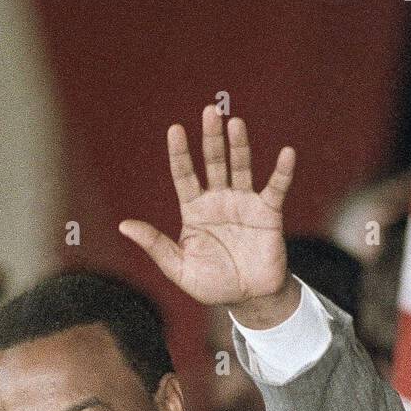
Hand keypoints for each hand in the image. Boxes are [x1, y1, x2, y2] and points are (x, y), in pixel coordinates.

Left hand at [120, 109, 295, 308]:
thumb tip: (123, 225)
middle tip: (209, 111)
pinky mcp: (268, 212)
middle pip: (213, 162)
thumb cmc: (211, 284)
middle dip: (211, 138)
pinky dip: (282, 171)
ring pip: (241, 167)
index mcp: (194, 210)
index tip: (175, 129)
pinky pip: (276, 188)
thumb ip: (155, 245)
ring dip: (239, 146)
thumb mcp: (178, 268)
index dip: (180, 153)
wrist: (247, 299)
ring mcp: (244, 203)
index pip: (184, 175)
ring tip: (235, 123)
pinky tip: (286, 153)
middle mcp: (218, 200)